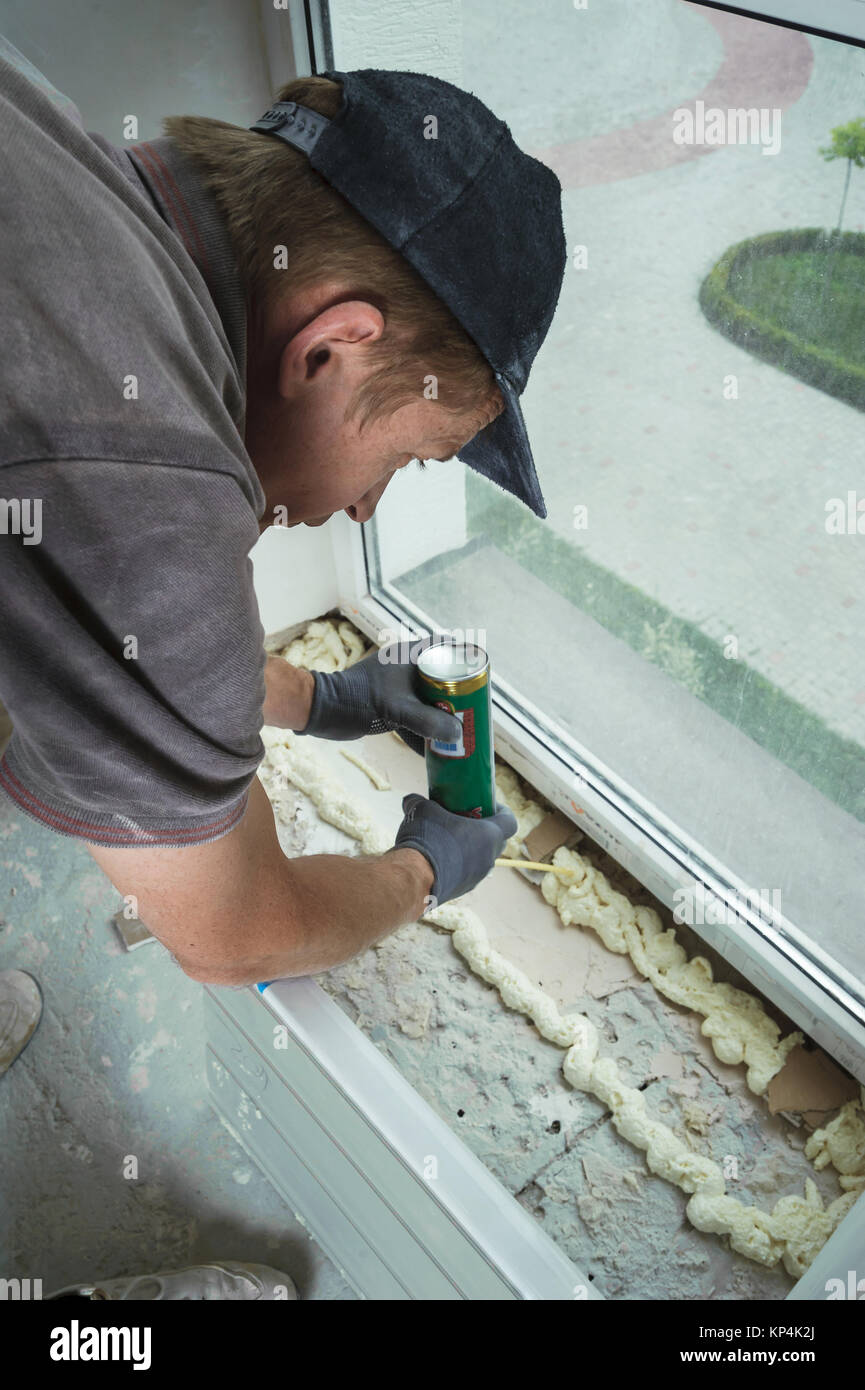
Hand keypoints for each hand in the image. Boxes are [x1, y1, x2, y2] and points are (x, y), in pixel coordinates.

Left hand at [298, 642, 462, 752]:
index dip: (466, 657)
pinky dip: (425, 730)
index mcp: (409, 655)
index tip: (482, 675)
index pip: (446, 645)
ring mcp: (397, 686)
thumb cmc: (357, 700)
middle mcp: (405, 667)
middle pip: (441, 676)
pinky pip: (415, 715)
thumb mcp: (397, 710)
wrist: (323, 711)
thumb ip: (428, 721)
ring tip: (461, 731)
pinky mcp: (389, 704)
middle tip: (475, 709)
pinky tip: (436, 750)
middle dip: (459, 694)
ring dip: (443, 714)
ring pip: (429, 698)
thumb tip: (458, 733)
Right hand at [392, 794, 517, 907]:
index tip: (486, 804)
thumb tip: (409, 800)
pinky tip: (437, 859)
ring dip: (470, 849)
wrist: (414, 878)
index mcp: (489, 836)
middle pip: (497, 841)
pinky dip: (457, 865)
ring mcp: (476, 877)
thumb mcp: (422, 810)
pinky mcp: (462, 890)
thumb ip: (418, 802)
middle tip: (465, 820)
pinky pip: (466, 873)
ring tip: (448, 839)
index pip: (510, 821)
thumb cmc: (427, 838)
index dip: (502, 811)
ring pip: (480, 859)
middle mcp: (488, 858)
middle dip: (484, 830)